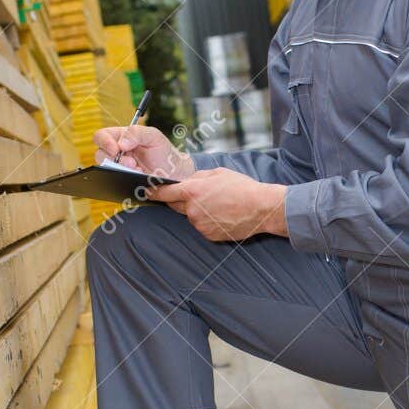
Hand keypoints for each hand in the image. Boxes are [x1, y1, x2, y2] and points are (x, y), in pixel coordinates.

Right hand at [93, 122, 194, 181]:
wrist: (174, 173)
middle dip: (115, 160)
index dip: (104, 142)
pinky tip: (138, 176)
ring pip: (106, 169)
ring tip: (138, 170)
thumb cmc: (164, 151)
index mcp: (120, 136)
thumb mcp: (154, 136)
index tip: (116, 150)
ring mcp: (118, 167)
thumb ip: (137, 133)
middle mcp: (116, 151)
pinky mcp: (122, 179)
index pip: (102, 136)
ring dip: (121, 170)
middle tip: (131, 163)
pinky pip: (114, 180)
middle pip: (100, 154)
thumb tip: (121, 144)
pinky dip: (125, 179)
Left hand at [147, 170, 287, 240]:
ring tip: (218, 205)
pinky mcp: (208, 235)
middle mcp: (192, 209)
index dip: (154, 192)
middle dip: (179, 200)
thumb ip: (197, 178)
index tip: (147, 191)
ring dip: (197, 211)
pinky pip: (201, 226)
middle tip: (196, 195)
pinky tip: (222, 215)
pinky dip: (207, 221)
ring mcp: (200, 224)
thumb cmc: (242, 188)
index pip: (164, 193)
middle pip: (175, 205)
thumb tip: (185, 181)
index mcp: (193, 191)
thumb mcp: (217, 173)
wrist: (261, 208)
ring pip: (190, 216)